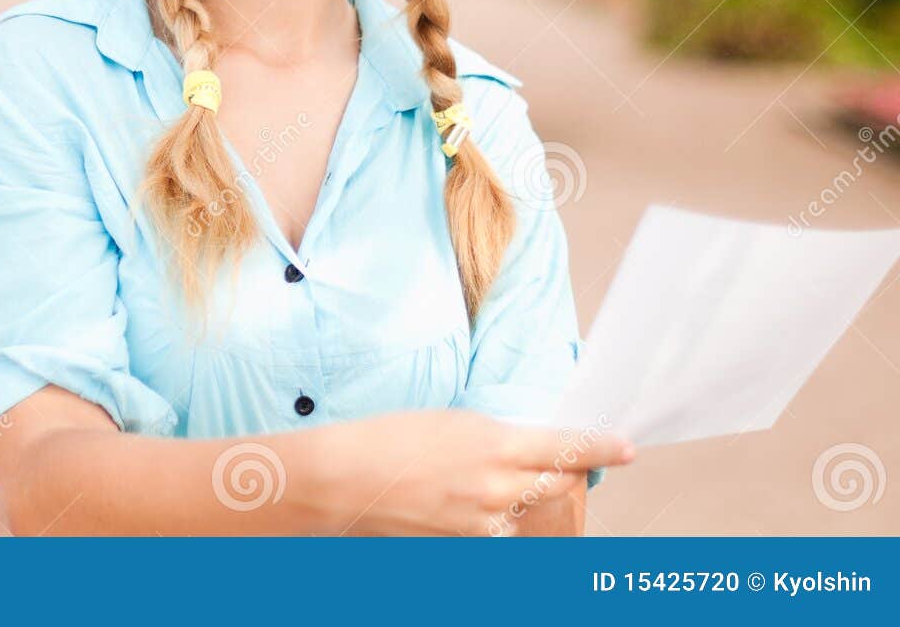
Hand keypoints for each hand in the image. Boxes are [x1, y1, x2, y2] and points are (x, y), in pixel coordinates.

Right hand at [307, 410, 633, 536]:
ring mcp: (484, 524)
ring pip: (533, 515)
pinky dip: (500, 522)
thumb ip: (495, 438)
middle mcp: (499, 488)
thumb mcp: (450, 422)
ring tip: (500, 485)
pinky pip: (502, 535)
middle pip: (561, 485)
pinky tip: (475, 508)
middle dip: (570, 474)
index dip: (602, 448)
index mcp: (496, 445)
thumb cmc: (388, 439)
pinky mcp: (466, 547)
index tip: (625, 448)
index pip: (567, 448)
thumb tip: (523, 449)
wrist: (345, 481)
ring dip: (531, 501)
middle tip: (568, 464)